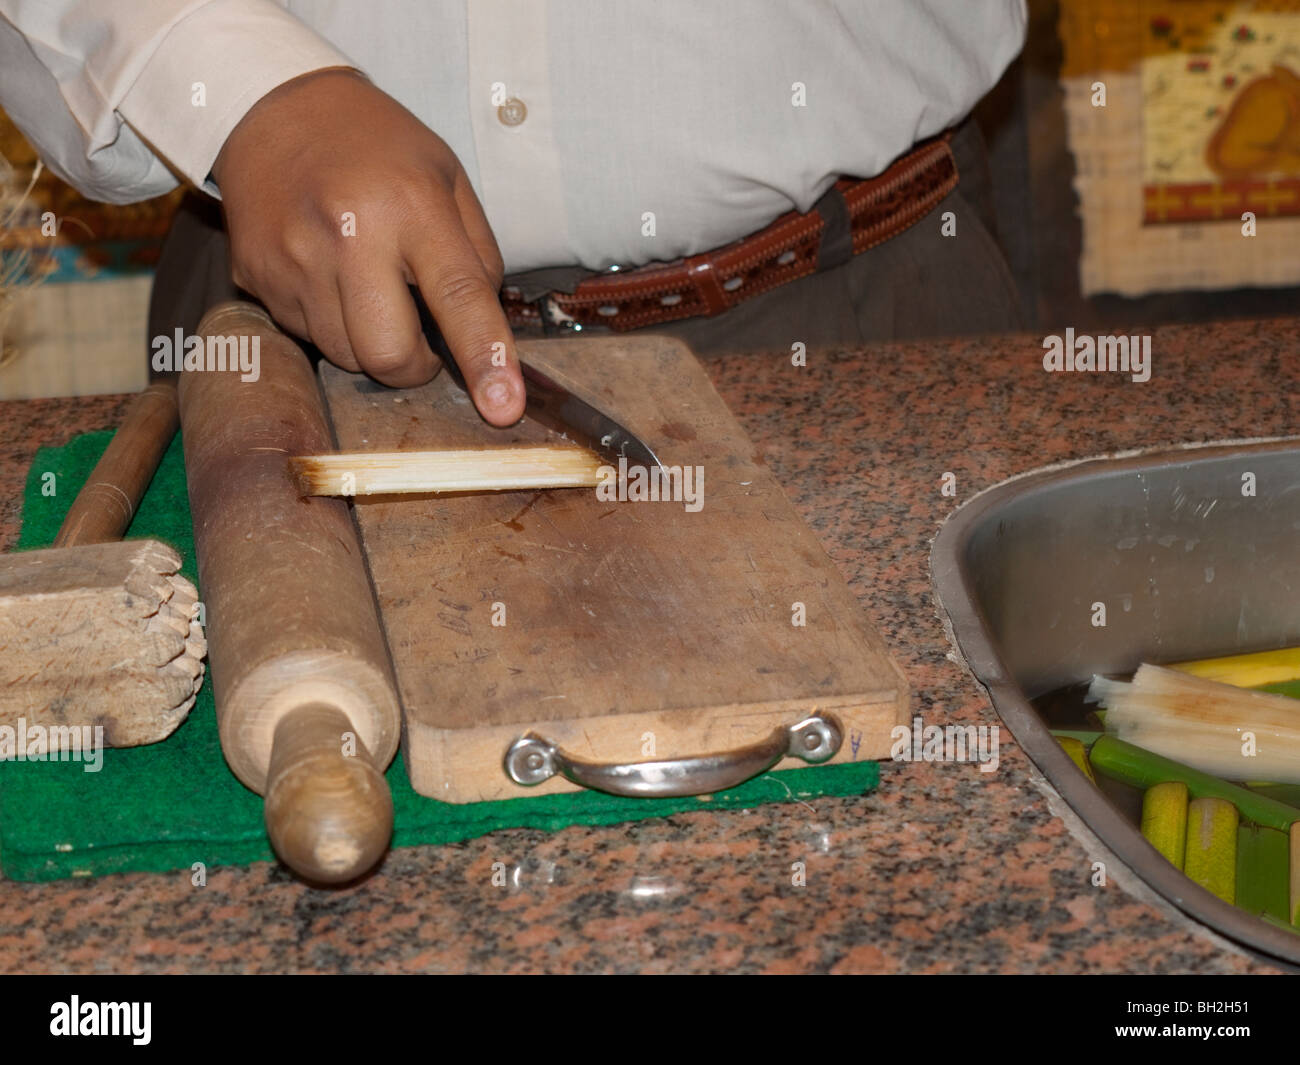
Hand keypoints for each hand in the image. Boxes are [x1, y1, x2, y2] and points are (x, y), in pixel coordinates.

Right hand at [211, 68, 523, 425]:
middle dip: (415, 367)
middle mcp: (348, 236)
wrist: (273, 108)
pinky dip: (332, 325)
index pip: (458, 296)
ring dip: (371, 345)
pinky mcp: (256, 278)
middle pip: (388, 355)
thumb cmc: (377, 146)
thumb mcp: (447, 177)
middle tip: (421, 337)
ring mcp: (293, 261)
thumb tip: (487, 333)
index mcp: (410, 205)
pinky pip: (308, 339)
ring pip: (346, 358)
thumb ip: (477, 255)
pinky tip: (330, 277)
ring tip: (370, 290)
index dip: (486, 357)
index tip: (504, 407)